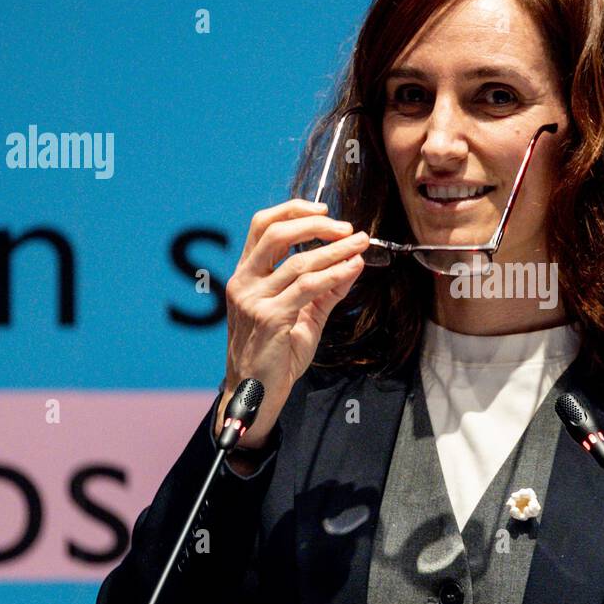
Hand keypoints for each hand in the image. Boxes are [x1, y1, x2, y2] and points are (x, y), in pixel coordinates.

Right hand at [215, 199, 367, 449]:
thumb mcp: (302, 315)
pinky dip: (334, 274)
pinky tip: (352, 268)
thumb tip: (352, 261)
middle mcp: (244, 283)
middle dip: (316, 225)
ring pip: (298, 261)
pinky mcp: (269, 318)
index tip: (324, 210)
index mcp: (246, 276)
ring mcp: (253, 300)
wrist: (256, 393)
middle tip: (348, 228)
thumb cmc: (275, 355)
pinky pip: (308, 288)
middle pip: (276, 234)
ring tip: (359, 244)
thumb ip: (324, 289)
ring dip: (335, 250)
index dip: (293, 211)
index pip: (262, 226)